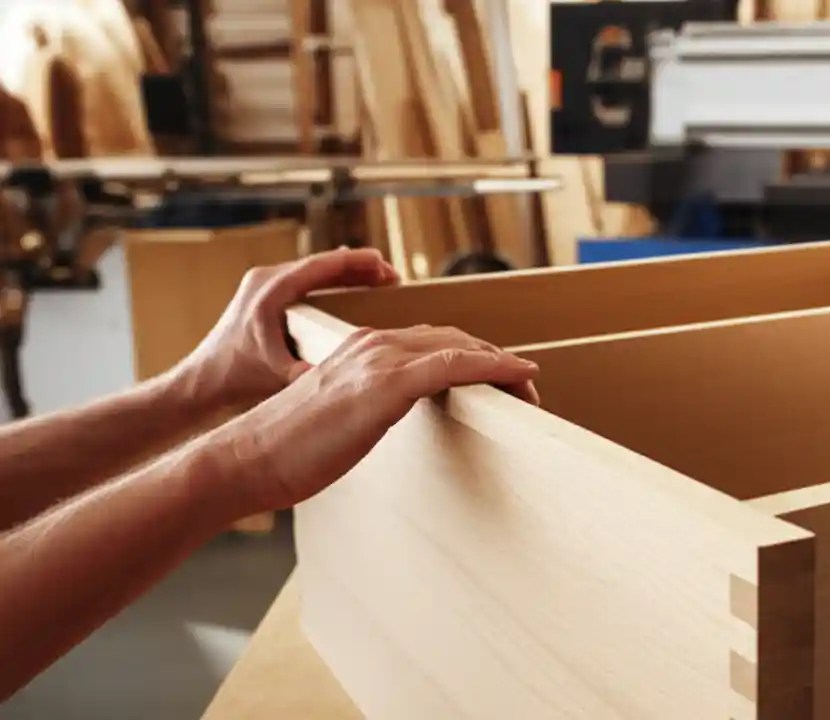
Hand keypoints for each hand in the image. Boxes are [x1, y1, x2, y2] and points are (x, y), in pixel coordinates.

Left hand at [177, 248, 398, 407]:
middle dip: (359, 268)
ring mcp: (264, 287)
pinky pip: (306, 282)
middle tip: (392, 275)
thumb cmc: (235, 376)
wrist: (201, 381)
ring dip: (347, 275)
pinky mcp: (265, 297)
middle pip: (322, 264)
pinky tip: (352, 292)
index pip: (322, 266)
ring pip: (315, 272)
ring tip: (380, 280)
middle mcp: (266, 280)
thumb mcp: (277, 374)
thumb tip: (345, 380)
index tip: (385, 264)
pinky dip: (331, 284)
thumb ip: (308, 373)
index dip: (357, 263)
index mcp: (271, 290)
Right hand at [211, 325, 539, 514]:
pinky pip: (454, 365)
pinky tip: (519, 376)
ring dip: (501, 364)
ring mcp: (377, 361)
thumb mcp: (336, 424)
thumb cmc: (286, 453)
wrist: (246, 461)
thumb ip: (365, 414)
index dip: (470, 357)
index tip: (500, 382)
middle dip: (493, 359)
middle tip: (524, 388)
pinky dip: (493, 365)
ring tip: (529, 388)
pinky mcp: (384, 386)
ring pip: (458, 347)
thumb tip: (385, 431)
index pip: (429, 343)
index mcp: (359, 352)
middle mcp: (371, 346)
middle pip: (451, 340)